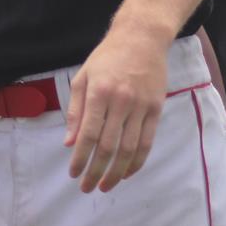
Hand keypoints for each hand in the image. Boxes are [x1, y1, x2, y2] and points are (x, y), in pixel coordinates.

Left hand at [63, 27, 168, 192]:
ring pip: (129, 149)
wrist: (142, 38)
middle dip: (96, 171)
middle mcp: (121, 101)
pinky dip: (137, 161)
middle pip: (108, 146)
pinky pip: (147, 142)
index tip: (73, 174)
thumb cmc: (107, 57)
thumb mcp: (83, 77)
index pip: (88, 134)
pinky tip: (127, 172)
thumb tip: (69, 143)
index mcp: (99, 93)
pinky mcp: (156, 109)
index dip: (80, 158)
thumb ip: (76, 111)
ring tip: (106, 186)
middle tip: (87, 188)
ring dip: (116, 172)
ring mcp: (141, 106)